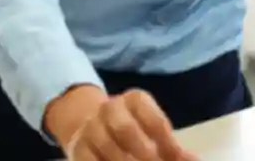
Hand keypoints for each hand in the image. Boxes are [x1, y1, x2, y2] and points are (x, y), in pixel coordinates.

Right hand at [58, 88, 197, 160]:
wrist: (91, 124)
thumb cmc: (133, 129)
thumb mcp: (152, 130)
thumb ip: (172, 149)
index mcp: (135, 100)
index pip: (154, 120)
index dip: (168, 144)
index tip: (176, 158)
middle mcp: (110, 109)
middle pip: (126, 130)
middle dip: (144, 153)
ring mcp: (91, 128)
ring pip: (108, 148)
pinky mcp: (78, 148)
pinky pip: (91, 160)